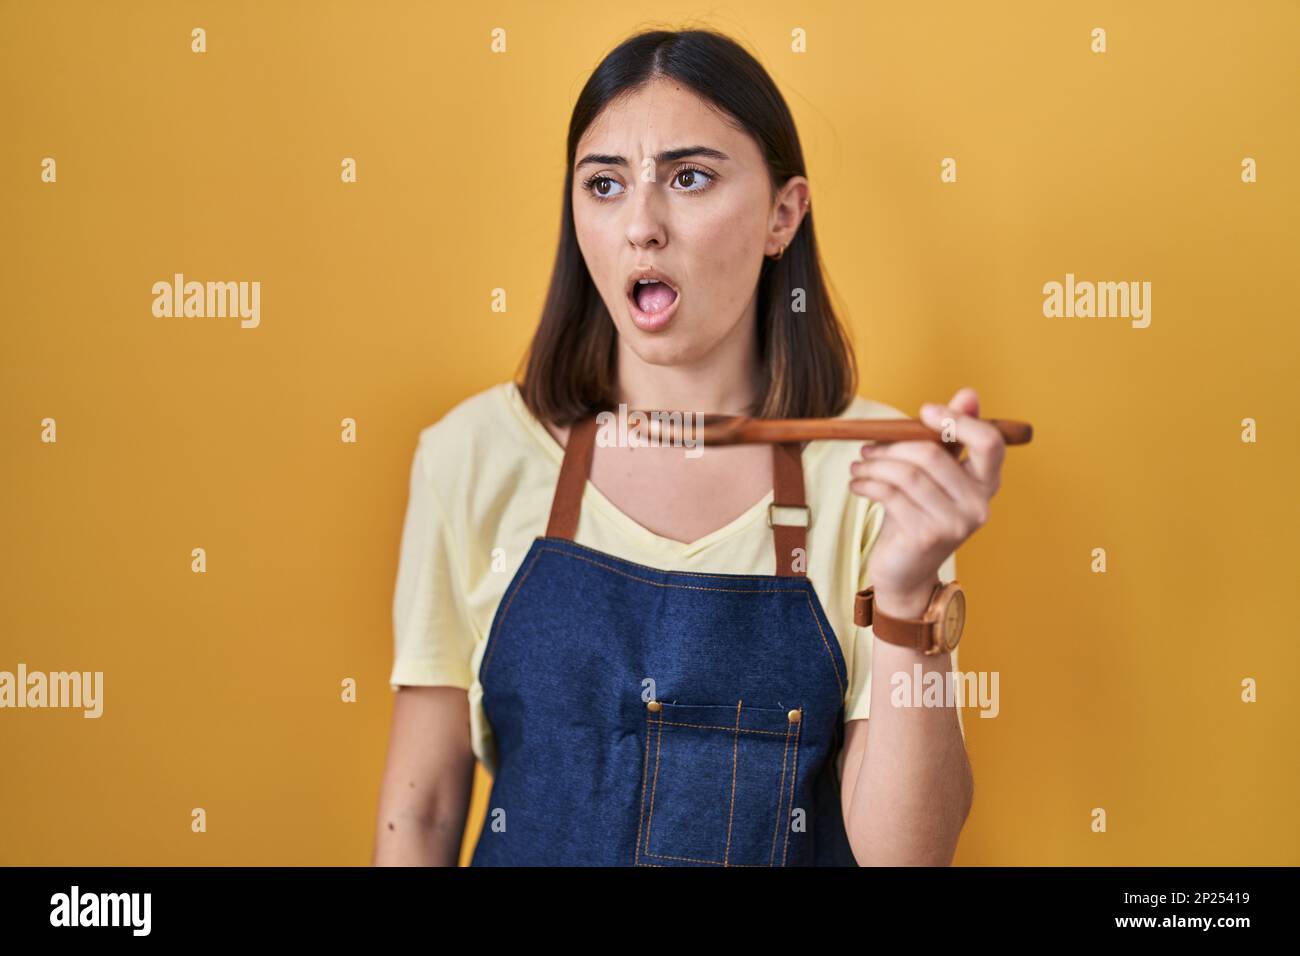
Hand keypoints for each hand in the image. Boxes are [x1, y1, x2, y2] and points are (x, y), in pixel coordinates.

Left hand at [848, 386, 1004, 615]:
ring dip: (874, 465)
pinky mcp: (926, 536)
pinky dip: (866, 484)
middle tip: (868, 448)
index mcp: (987, 483)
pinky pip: (890, 495)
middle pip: (934, 455)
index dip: (958, 420)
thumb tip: (969, 393)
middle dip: (894, 445)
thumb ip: (951, 437)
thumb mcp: (936, 475)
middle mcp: (979, 504)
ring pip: (907, 474)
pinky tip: (857, 484)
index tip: (924, 411)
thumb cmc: (918, 514)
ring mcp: (955, 524)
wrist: (906, 572)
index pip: (990, 442)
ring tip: (859, 467)